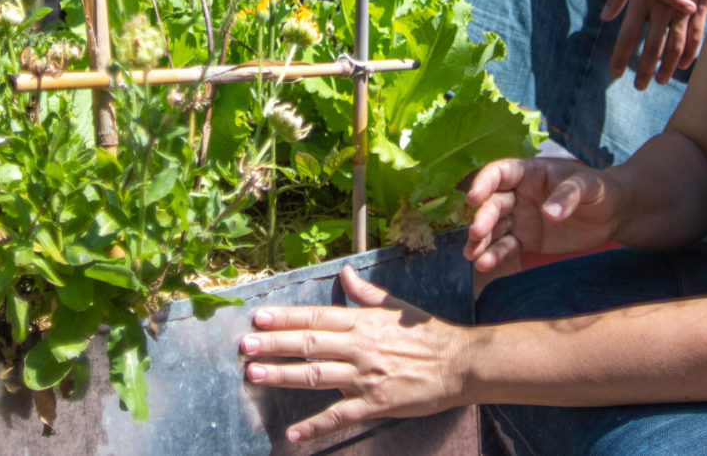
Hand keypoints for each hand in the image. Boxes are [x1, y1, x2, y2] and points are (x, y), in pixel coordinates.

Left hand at [240, 266, 471, 443]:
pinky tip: (293, 434)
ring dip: (283, 376)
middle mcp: (360, 347)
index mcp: (363, 322)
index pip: (316, 318)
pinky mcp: (376, 404)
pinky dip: (315, 427)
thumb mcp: (397, 306)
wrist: (461, 364)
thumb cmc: (428, 334)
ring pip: (316, 376)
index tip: (258, 318)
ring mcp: (366, 377)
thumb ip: (366, 292)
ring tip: (255, 375)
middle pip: (309, 344)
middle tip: (245, 346)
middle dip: (273, 345)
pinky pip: (340, 416)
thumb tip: (344, 273)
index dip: (285, 318)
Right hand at [464, 157, 619, 271]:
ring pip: (494, 227)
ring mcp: (521, 218)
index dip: (484, 182)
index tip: (474, 197)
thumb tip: (549, 213)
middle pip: (494, 203)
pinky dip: (495, 255)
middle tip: (477, 233)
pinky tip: (485, 264)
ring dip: (481, 240)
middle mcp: (519, 194)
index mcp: (530, 173)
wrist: (613, 213)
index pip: (500, 173)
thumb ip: (568, 195)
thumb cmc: (599, 190)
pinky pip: (507, 246)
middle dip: (483, 218)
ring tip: (472, 255)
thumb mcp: (589, 185)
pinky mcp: (526, 240)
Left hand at [604, 0, 706, 88]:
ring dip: (668, 66)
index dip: (621, 57)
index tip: (614, 75)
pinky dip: (691, 52)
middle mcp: (663, 5)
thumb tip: (604, 17)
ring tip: (659, 81)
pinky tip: (685, 66)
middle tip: (638, 86)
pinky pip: (697, 34)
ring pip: (676, 45)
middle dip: (644, 69)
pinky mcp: (702, 4)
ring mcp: (685, 6)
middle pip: (653, 47)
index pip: (629, 35)